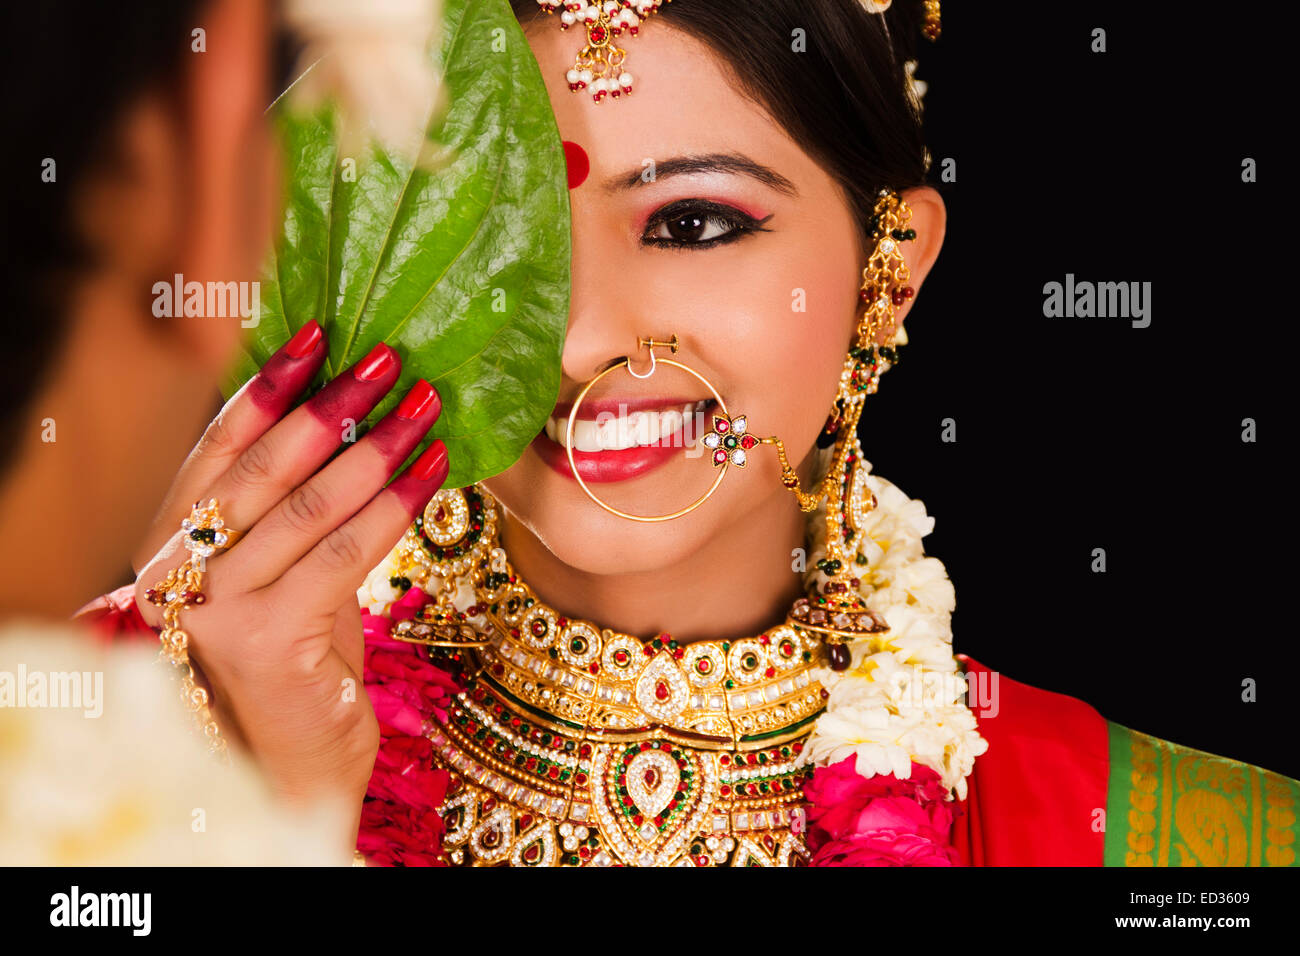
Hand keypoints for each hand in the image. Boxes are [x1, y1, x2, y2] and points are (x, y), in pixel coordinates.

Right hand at [133, 321, 448, 837]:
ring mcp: (215, 611)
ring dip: (377, 447)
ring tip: (426, 404)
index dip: (270, 383)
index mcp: (171, 541)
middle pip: (265, 467)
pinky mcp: (267, 641)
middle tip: (390, 358)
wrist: (296, 754)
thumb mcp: (283, 565)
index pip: (220, 445)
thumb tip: (355, 403)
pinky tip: (436, 470)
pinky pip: (345, 554)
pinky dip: (397, 505)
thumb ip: (293, 501)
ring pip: (310, 507)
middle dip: (333, 404)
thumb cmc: (297, 649)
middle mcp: (178, 572)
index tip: (320, 331)